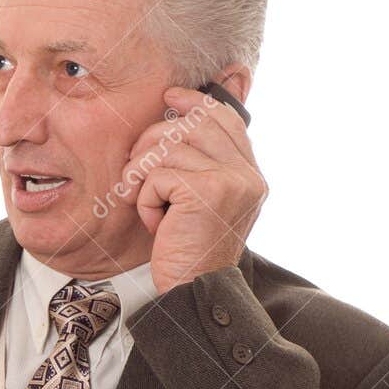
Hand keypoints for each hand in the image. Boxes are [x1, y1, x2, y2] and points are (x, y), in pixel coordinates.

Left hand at [127, 86, 267, 293]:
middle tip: (137, 170)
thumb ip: (201, 166)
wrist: (193, 291)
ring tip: (148, 205)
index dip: (195, 104)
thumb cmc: (187, 250)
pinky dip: (144, 199)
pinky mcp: (207, 192)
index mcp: (250, 175)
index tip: (170, 96)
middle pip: (192, 124)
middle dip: (152, 140)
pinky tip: (154, 222)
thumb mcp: (200, 204)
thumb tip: (181, 114)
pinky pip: (156, 174)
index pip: (226, 119)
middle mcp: (248, 175)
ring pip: (167, 147)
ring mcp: (232, 181)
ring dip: (143, 177)